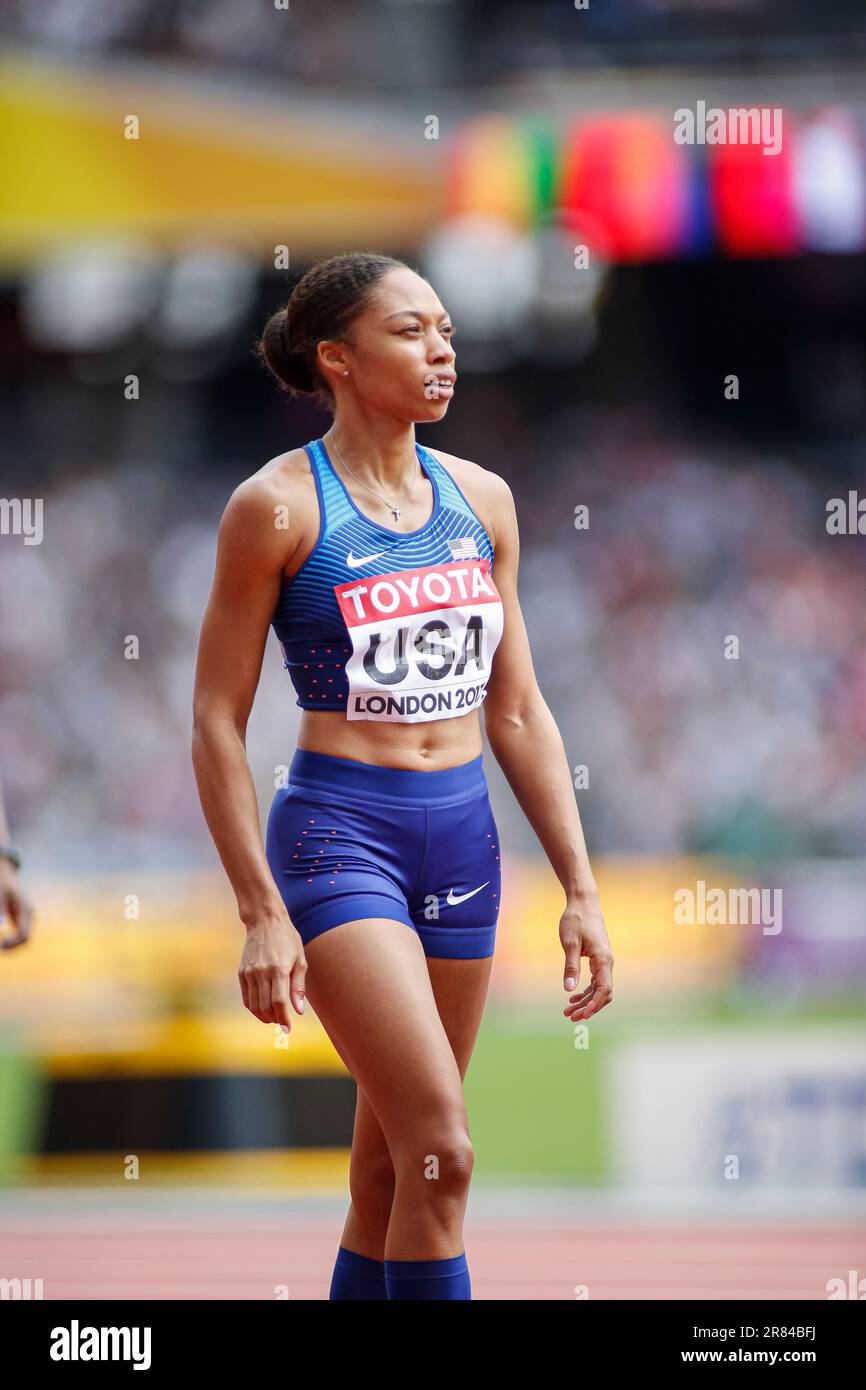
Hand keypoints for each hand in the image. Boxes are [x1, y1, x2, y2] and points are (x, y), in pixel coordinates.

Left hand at [0, 861, 33, 949]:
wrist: (3, 873)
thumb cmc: (1, 883)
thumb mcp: (0, 895)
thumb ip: (0, 911)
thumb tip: (0, 929)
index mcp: (26, 912)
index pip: (24, 935)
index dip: (12, 944)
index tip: (0, 945)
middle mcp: (27, 918)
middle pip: (23, 940)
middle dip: (10, 946)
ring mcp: (23, 919)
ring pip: (18, 939)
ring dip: (7, 942)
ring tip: (1, 941)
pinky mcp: (16, 920)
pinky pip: (13, 935)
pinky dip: (5, 938)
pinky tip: (1, 937)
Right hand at [238, 902, 306, 1032]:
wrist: (265, 921)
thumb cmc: (287, 939)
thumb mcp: (300, 960)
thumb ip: (298, 987)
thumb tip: (298, 1010)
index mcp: (279, 969)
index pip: (279, 1002)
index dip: (284, 1018)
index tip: (288, 1028)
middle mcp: (262, 972)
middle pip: (266, 1006)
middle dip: (275, 1018)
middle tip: (283, 1021)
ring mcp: (249, 972)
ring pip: (254, 1005)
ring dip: (264, 1016)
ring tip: (274, 1017)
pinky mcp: (242, 972)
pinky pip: (246, 998)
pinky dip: (254, 1008)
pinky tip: (263, 1009)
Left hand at [560, 887, 613, 1021]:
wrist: (584, 903)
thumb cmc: (576, 920)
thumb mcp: (569, 944)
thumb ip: (571, 967)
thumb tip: (569, 989)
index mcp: (603, 959)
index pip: (604, 990)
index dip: (594, 1005)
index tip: (582, 1015)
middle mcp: (607, 963)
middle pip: (603, 993)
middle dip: (588, 1007)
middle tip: (570, 1016)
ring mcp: (604, 961)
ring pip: (598, 989)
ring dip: (585, 1001)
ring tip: (568, 1011)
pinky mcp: (598, 959)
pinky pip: (595, 981)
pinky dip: (586, 991)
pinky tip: (573, 996)